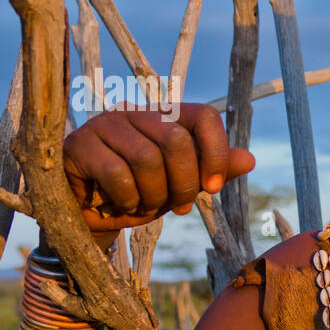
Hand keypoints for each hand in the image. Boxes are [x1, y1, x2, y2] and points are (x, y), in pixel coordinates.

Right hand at [63, 102, 254, 234]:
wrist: (89, 217)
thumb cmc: (140, 195)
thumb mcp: (182, 186)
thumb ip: (213, 172)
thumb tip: (250, 160)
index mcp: (165, 117)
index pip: (204, 116)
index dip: (216, 152)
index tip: (214, 188)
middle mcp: (136, 112)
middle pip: (176, 141)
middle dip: (184, 184)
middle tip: (179, 207)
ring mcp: (105, 124)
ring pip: (146, 159)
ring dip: (153, 196)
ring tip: (145, 206)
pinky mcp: (79, 144)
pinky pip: (116, 173)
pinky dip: (127, 199)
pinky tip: (122, 205)